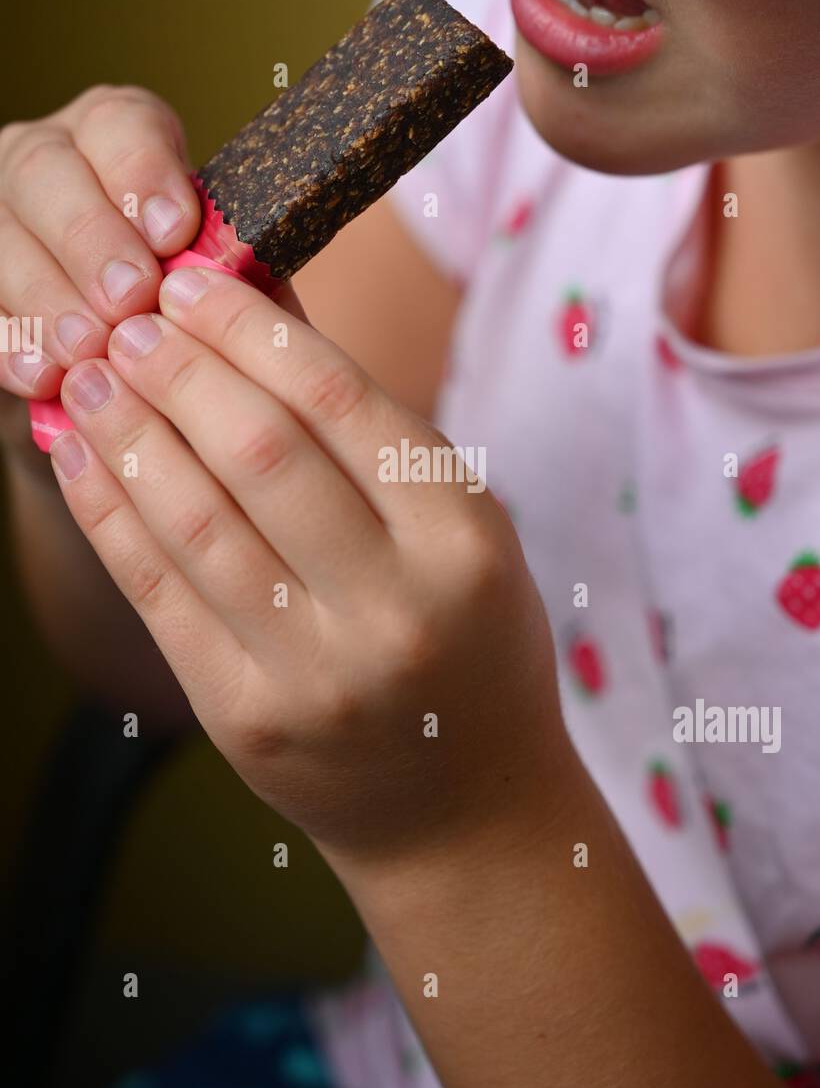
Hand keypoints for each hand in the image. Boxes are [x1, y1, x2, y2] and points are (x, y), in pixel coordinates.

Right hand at [0, 84, 200, 424]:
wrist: (128, 322)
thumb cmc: (190, 286)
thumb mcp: (217, 261)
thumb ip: (229, 268)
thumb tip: (243, 294)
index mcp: (117, 133)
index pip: (121, 127)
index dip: (144, 177)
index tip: (175, 234)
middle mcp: (49, 157)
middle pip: (46, 175)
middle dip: (89, 241)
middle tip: (128, 300)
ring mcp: (2, 213)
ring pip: (2, 237)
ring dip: (46, 299)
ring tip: (88, 349)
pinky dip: (10, 344)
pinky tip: (42, 376)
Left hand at [47, 268, 568, 862]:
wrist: (466, 809)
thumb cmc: (470, 642)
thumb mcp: (462, 529)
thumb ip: (369, 432)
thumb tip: (261, 308)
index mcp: (466, 542)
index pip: (341, 403)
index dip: (252, 328)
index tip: (195, 279)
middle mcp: (395, 608)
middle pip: (258, 452)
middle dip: (179, 367)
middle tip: (131, 315)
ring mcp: (316, 673)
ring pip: (195, 519)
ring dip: (127, 429)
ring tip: (89, 370)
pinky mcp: (245, 718)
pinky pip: (158, 592)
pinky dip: (109, 510)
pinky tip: (81, 455)